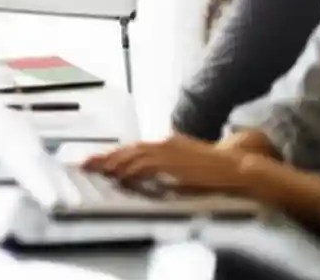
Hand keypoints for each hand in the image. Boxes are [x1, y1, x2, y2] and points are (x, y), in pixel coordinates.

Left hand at [82, 134, 247, 194]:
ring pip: (133, 155)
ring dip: (114, 163)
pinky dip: (131, 171)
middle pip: (128, 149)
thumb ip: (165, 163)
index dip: (113, 154)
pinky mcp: (173, 163)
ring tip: (98, 171)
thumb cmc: (212, 168)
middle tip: (86, 164)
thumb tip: (144, 172)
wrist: (233, 166)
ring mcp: (168, 152)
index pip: (133, 147)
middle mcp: (164, 143)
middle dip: (105, 157)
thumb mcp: (185, 161)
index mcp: (166, 143)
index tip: (96, 160)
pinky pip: (146, 166)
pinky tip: (121, 177)